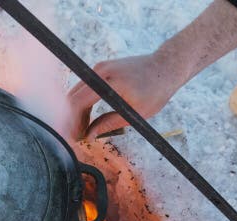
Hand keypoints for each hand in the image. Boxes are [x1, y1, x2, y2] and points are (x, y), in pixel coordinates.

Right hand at [67, 52, 185, 140]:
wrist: (165, 66)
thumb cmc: (155, 91)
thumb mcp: (134, 113)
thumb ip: (109, 123)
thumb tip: (89, 135)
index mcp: (111, 82)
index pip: (79, 102)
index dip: (72, 122)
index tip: (73, 137)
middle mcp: (101, 71)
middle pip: (74, 97)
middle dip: (71, 119)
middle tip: (75, 137)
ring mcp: (100, 68)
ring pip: (77, 93)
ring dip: (76, 112)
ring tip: (82, 130)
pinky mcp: (101, 69)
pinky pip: (85, 88)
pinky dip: (83, 104)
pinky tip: (88, 118)